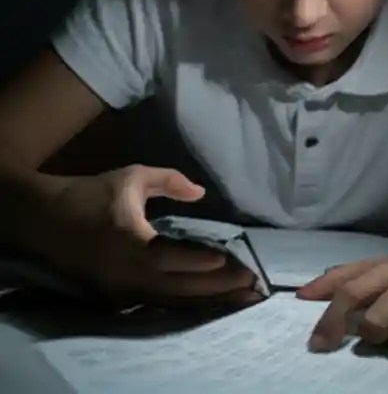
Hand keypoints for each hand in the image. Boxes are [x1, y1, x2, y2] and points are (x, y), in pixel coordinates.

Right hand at [41, 165, 260, 307]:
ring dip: (205, 298)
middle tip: (251, 284)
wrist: (41, 220)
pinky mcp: (116, 298)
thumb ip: (169, 181)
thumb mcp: (131, 178)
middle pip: (176, 287)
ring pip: (169, 300)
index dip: (200, 262)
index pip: (169, 258)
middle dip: (215, 286)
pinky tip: (211, 301)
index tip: (230, 260)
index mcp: (128, 242)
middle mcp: (125, 272)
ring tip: (240, 296)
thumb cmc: (89, 195)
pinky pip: (156, 304)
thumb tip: (201, 192)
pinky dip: (184, 302)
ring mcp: (119, 290)